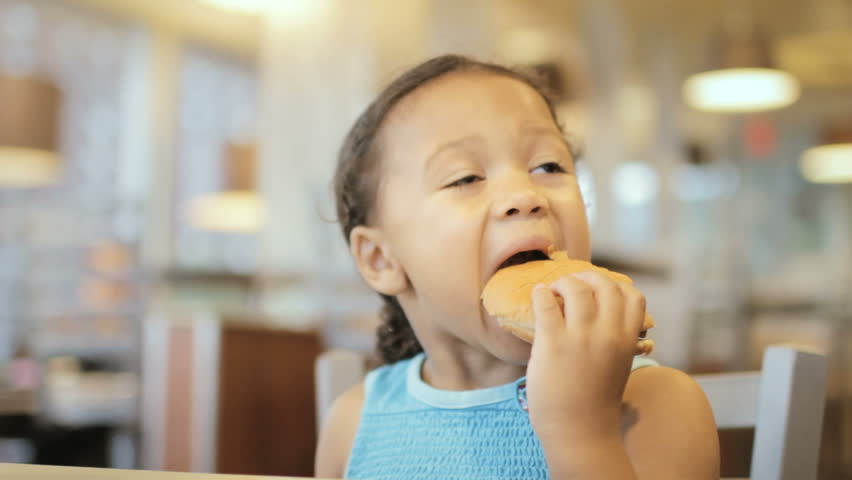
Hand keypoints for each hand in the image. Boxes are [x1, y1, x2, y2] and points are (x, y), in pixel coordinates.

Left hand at [525, 271, 646, 443]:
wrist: (579, 432)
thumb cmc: (595, 402)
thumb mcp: (618, 366)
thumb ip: (615, 340)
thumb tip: (600, 315)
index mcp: (628, 340)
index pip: (634, 296)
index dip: (616, 286)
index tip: (599, 288)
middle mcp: (608, 334)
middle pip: (605, 284)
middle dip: (588, 276)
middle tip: (572, 283)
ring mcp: (580, 337)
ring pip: (575, 287)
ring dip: (563, 283)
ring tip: (553, 290)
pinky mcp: (552, 342)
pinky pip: (546, 302)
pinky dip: (541, 293)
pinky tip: (538, 295)